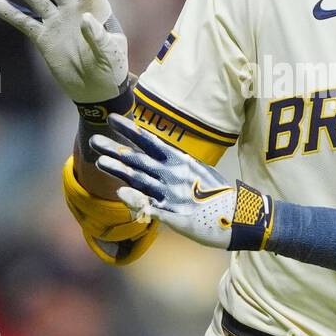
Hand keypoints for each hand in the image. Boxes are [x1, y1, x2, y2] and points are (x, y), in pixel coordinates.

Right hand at [0, 0, 127, 103]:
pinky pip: (26, 22)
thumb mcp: (111, 53)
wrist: (96, 90)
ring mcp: (57, 22)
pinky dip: (12, 14)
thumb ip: (99, 37)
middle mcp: (74, 10)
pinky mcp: (44, 38)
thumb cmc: (111, 69)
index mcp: (95, 7)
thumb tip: (86, 21)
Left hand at [89, 113, 271, 250]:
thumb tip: (160, 155)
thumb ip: (176, 165)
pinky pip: (151, 207)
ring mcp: (173, 195)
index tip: (112, 119)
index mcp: (180, 161)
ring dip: (118, 170)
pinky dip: (136, 199)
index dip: (129, 131)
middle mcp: (174, 175)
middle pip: (138, 160)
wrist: (240, 216)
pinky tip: (119, 193)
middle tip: (94, 141)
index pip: (150, 142)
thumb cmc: (217, 194)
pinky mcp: (175, 216)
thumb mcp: (198, 172)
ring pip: (140, 180)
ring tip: (100, 161)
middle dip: (115, 150)